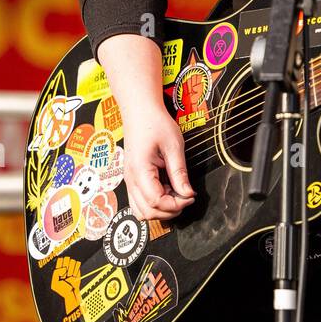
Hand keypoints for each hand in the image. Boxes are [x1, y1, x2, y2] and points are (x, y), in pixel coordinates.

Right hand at [122, 103, 196, 220]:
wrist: (139, 110)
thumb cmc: (155, 122)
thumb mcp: (174, 146)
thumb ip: (180, 173)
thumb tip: (188, 194)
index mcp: (140, 170)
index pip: (156, 202)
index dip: (176, 204)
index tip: (191, 196)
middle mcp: (130, 179)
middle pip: (147, 211)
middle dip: (169, 210)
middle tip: (186, 196)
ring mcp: (129, 180)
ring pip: (141, 210)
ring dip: (160, 209)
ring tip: (176, 194)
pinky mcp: (132, 178)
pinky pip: (139, 201)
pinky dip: (153, 203)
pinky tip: (167, 190)